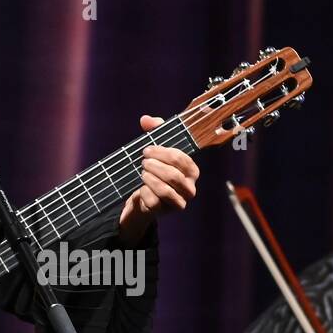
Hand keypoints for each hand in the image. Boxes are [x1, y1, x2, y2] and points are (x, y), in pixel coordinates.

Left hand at [117, 114, 199, 244]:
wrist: (144, 196)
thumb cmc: (155, 170)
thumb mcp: (156, 149)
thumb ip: (154, 131)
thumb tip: (146, 119)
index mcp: (192, 171)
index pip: (181, 159)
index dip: (162, 152)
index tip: (147, 150)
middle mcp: (189, 188)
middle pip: (173, 175)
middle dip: (154, 166)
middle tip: (143, 162)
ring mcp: (179, 202)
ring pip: (164, 189)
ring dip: (149, 178)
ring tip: (142, 172)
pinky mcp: (166, 212)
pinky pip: (153, 201)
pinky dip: (144, 192)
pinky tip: (140, 188)